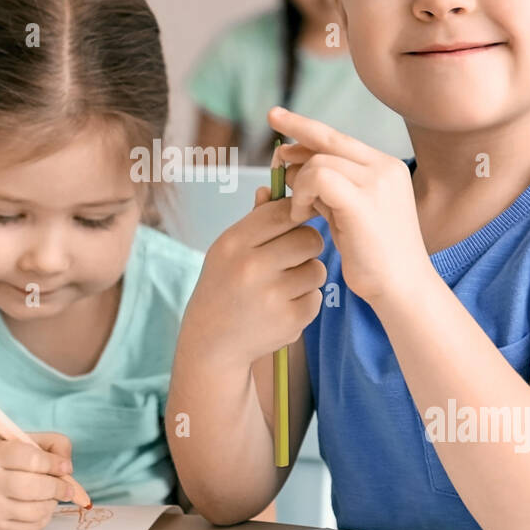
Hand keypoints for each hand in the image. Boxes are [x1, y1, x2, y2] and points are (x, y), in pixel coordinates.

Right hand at [0, 432, 77, 529]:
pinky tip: (41, 506)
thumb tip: (67, 467)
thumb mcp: (19, 439)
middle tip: (68, 488)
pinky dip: (45, 516)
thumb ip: (51, 443)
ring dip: (52, 503)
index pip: (30, 459)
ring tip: (52, 495)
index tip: (65, 467)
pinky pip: (32, 526)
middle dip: (58, 488)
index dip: (53, 463)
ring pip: (36, 510)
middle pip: (34, 488)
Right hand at [178, 174, 325, 368]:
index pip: (283, 212)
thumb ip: (254, 220)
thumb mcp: (227, 250)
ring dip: (307, 274)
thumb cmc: (223, 286)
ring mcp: (271, 296)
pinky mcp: (289, 321)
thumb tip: (272, 188)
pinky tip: (283, 306)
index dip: (296, 213)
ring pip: (317, 269)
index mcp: (234, 243)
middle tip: (293, 256)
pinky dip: (305, 300)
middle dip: (306, 245)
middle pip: (309, 238)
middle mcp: (251, 268)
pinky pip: (316, 297)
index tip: (298, 221)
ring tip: (284, 284)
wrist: (212, 341)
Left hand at [269, 106, 427, 304]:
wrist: (401, 287)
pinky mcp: (363, 200)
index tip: (276, 117)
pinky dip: (302, 195)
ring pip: (317, 162)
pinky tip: (302, 216)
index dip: (305, 126)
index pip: (338, 137)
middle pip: (326, 141)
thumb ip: (328, 187)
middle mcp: (385, 167)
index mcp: (386, 167)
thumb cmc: (373, 256)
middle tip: (274, 159)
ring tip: (299, 212)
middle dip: (294, 141)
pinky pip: (317, 178)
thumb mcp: (349, 212)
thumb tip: (291, 162)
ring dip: (298, 186)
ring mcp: (377, 182)